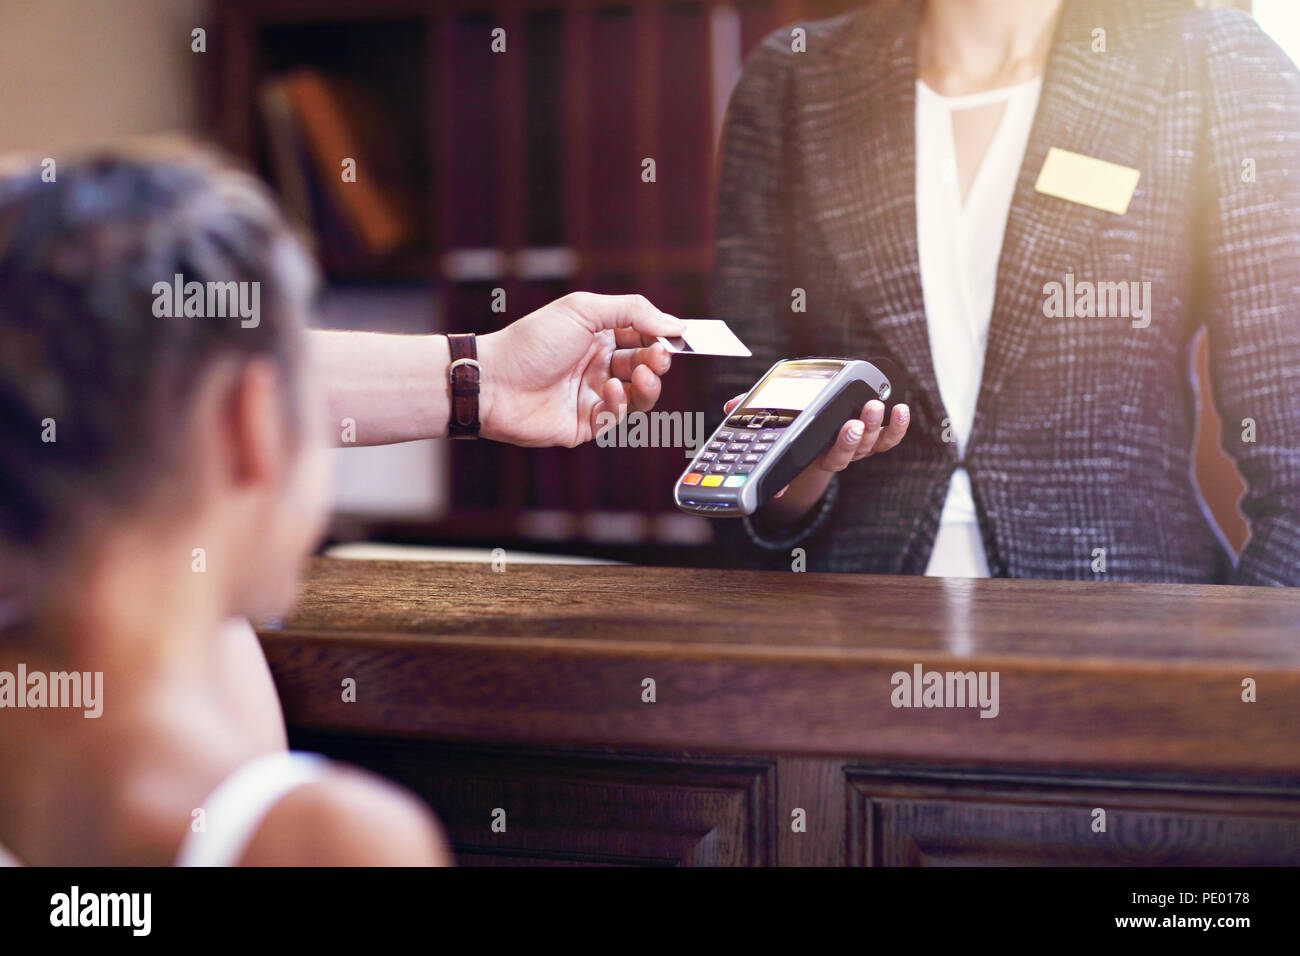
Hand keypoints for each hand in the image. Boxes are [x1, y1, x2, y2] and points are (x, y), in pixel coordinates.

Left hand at [477, 292, 685, 446]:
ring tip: (644, 375)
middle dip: (658, 360)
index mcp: (599, 336)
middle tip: (660, 357)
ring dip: (649, 384)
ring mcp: (593, 395)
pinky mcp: (586, 424)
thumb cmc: (532, 341)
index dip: (662, 337)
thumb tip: (675, 324)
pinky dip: (620, 403)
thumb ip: (632, 311)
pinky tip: (609, 390)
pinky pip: (617, 416)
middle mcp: (598, 365)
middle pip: (646, 365)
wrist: (495, 381)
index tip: (678, 337)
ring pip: (639, 395)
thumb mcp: (583, 310)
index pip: (644, 336)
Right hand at [721, 394, 909, 518]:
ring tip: (874, 405)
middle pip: (850, 452)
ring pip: (872, 442)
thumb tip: (729, 408)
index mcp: (817, 456)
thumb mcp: (772, 421)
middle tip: (853, 424)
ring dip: (875, 424)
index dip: (828, 458)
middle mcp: (841, 453)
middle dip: (853, 439)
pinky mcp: (879, 434)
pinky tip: (898, 409)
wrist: (825, 424)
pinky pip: (891, 436)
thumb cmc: (799, 424)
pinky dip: (898, 425)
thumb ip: (753, 413)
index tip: (820, 454)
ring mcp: (862, 445)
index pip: (822, 462)